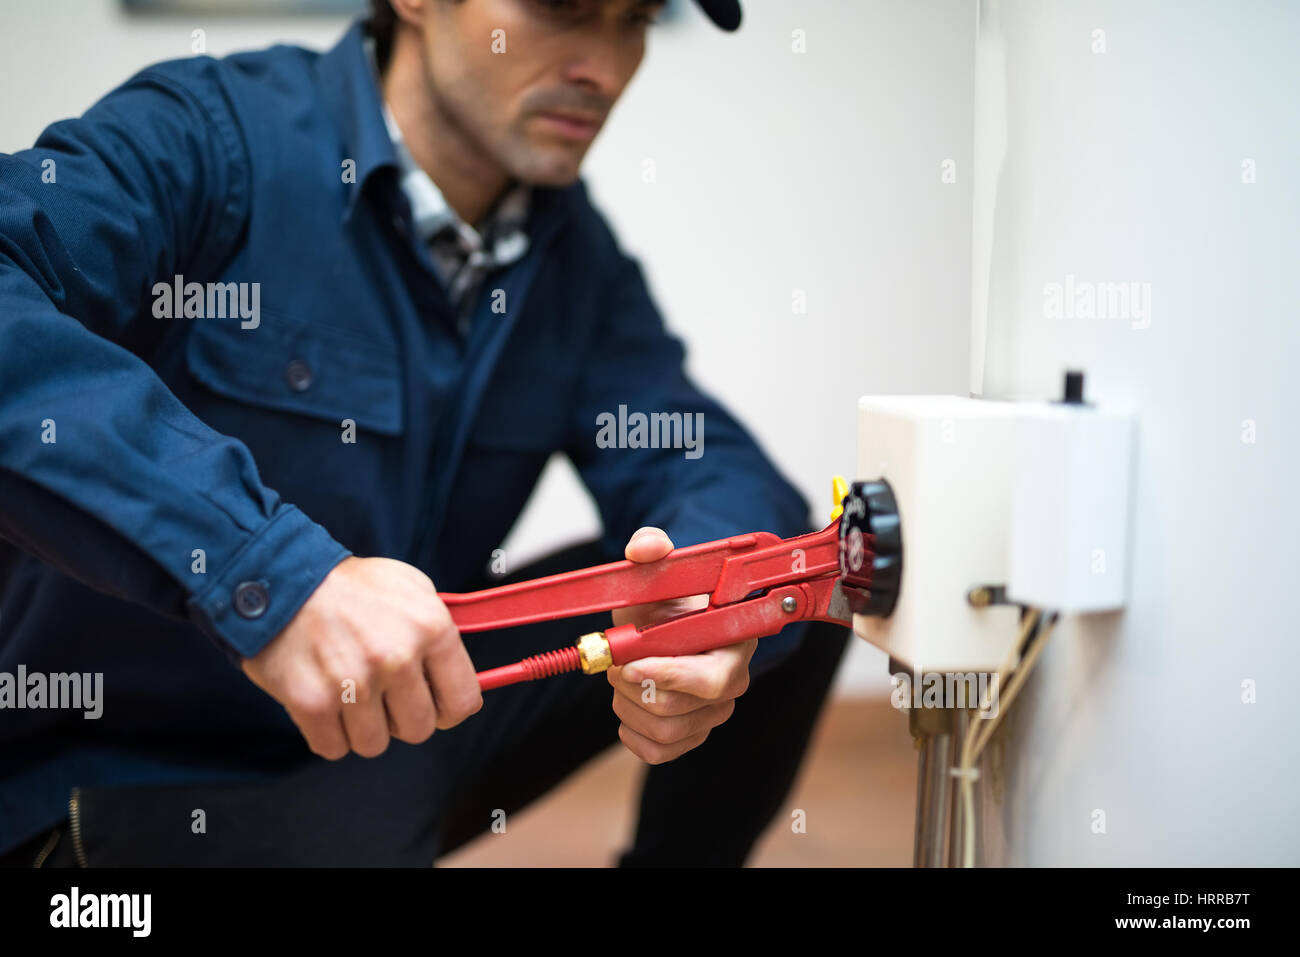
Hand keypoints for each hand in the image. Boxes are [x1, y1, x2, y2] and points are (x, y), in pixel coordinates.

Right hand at [241, 556, 481, 759]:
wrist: (281, 577)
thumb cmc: (350, 586)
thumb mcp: (411, 588)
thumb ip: (439, 632)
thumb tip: (460, 679)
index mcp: (430, 628)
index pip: (462, 701)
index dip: (447, 708)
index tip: (433, 704)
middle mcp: (396, 657)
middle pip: (418, 730)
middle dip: (401, 718)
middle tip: (381, 693)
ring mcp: (354, 682)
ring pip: (374, 745)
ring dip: (361, 727)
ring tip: (348, 691)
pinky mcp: (312, 702)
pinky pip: (333, 748)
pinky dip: (327, 732)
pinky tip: (323, 698)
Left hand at [606, 526, 754, 763]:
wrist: (666, 624)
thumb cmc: (668, 599)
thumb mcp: (659, 571)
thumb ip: (653, 549)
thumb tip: (645, 547)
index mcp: (733, 642)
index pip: (712, 679)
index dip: (668, 676)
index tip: (629, 664)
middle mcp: (733, 683)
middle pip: (677, 709)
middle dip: (632, 687)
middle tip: (615, 663)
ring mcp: (715, 713)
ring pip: (663, 732)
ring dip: (626, 705)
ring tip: (622, 677)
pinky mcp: (694, 733)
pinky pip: (658, 751)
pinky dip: (631, 732)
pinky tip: (628, 704)